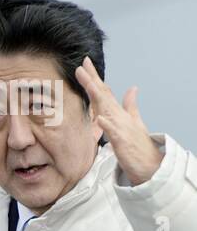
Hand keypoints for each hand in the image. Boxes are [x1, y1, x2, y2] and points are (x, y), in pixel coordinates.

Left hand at [75, 57, 161, 186]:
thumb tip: (133, 88)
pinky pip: (113, 132)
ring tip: (89, 83)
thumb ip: (131, 105)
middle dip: (92, 80)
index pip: (104, 93)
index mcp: (118, 113)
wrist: (148, 164)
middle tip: (81, 66)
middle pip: (103, 95)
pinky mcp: (122, 141)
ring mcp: (121, 127)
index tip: (84, 66)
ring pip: (107, 108)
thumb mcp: (133, 122)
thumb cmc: (138, 145)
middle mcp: (119, 116)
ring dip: (98, 96)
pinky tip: (100, 118)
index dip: (94, 79)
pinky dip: (106, 124)